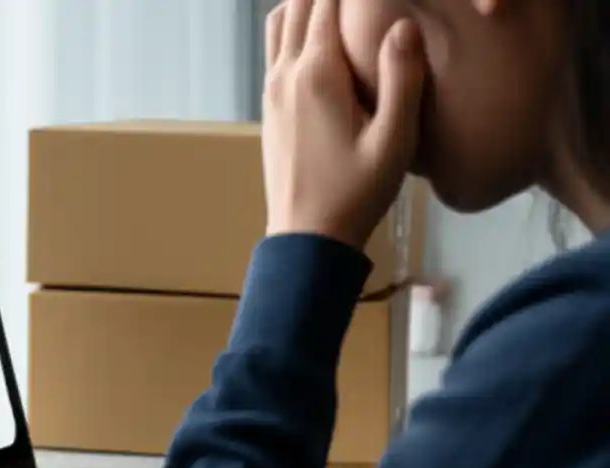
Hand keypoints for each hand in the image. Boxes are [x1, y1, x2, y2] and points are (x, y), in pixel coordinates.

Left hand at [262, 0, 425, 247]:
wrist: (307, 237)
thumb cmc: (356, 193)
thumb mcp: (393, 141)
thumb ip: (402, 79)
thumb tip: (403, 24)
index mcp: (316, 75)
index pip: (327, 3)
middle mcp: (286, 75)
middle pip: (299, 4)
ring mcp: (272, 90)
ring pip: (280, 22)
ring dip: (307, 3)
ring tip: (341, 4)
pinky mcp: (271, 106)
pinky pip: (277, 48)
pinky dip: (296, 26)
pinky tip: (323, 33)